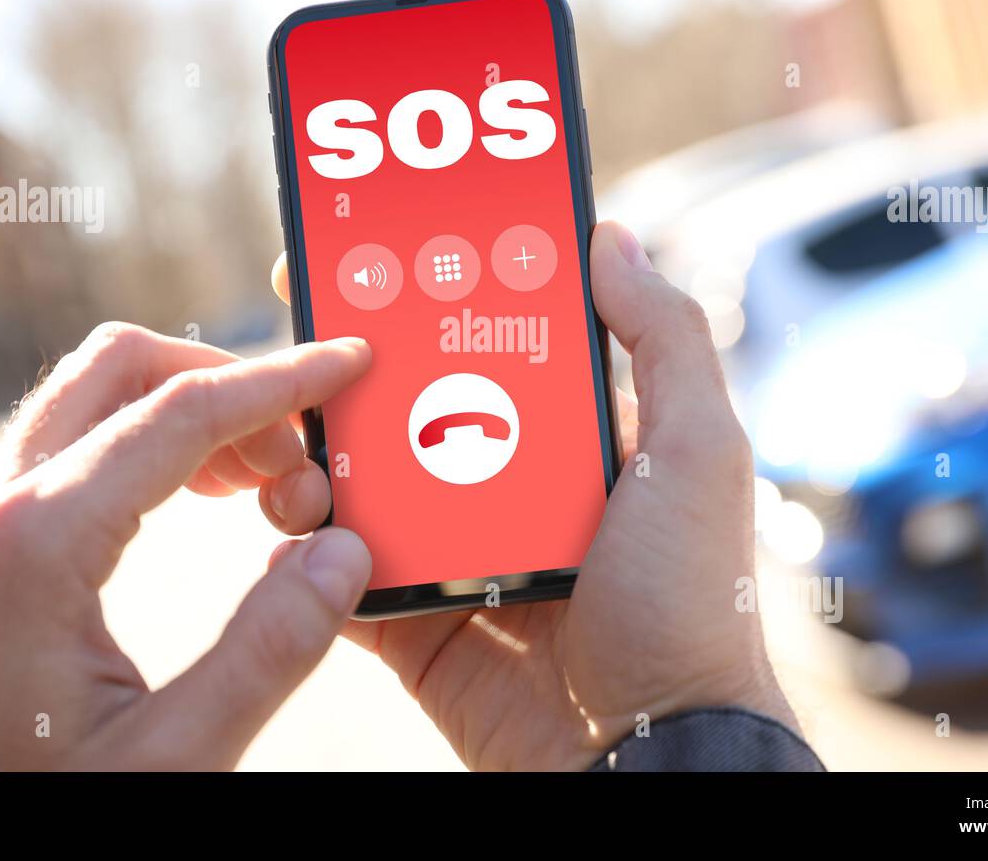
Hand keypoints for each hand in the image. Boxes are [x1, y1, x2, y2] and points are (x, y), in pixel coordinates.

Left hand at [0, 325, 372, 769]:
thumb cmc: (41, 803)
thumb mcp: (173, 756)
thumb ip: (267, 651)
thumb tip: (340, 554)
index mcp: (40, 544)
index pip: (181, 412)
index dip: (280, 381)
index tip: (346, 365)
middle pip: (123, 366)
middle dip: (228, 382)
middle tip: (297, 455)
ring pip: (93, 395)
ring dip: (190, 409)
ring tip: (261, 483)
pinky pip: (74, 441)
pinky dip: (151, 440)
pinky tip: (200, 496)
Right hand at [269, 220, 795, 770]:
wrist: (645, 751)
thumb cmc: (690, 598)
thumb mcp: (698, 451)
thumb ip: (660, 340)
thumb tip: (607, 237)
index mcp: (571, 436)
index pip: (490, 343)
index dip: (434, 295)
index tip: (372, 250)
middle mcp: (509, 483)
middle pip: (410, 406)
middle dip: (349, 370)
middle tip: (299, 335)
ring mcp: (457, 551)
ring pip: (364, 484)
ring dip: (315, 457)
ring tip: (289, 447)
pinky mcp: (418, 621)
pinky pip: (345, 574)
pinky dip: (309, 550)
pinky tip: (289, 520)